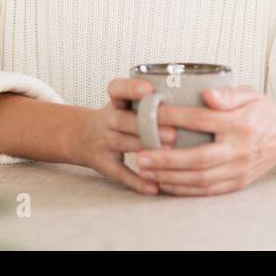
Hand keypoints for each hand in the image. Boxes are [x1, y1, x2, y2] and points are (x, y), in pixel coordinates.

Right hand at [73, 78, 176, 195]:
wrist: (81, 136)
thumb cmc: (117, 116)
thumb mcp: (124, 103)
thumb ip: (150, 101)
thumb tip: (194, 99)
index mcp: (115, 102)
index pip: (117, 88)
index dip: (131, 88)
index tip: (148, 90)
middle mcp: (108, 120)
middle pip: (124, 119)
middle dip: (148, 126)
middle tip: (173, 133)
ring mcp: (104, 142)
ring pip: (123, 144)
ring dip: (145, 150)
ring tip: (169, 155)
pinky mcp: (104, 164)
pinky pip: (120, 173)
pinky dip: (137, 182)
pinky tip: (154, 187)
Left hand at [133, 86, 275, 195]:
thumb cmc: (262, 112)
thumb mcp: (249, 94)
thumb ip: (227, 94)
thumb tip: (206, 93)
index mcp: (241, 123)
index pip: (202, 120)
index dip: (175, 118)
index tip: (151, 115)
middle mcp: (240, 149)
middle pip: (198, 158)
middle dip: (166, 159)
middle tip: (140, 155)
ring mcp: (239, 169)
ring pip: (200, 179)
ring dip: (170, 177)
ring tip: (145, 171)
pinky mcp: (237, 183)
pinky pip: (207, 191)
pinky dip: (183, 190)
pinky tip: (164, 183)